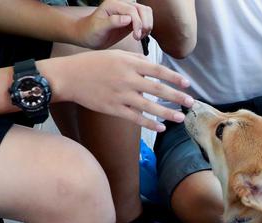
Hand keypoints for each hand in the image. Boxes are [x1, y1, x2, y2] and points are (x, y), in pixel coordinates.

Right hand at [51, 50, 192, 131]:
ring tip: (181, 118)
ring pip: (150, 106)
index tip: (187, 83)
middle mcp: (128, 79)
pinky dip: (150, 123)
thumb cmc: (93, 64)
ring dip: (168, 113)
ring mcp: (121, 95)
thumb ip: (135, 58)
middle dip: (177, 97)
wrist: (70, 77)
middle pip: (158, 89)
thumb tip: (152, 63)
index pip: (158, 70)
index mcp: (130, 63)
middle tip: (191, 103)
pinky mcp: (114, 109)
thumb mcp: (115, 54)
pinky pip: (136, 118)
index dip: (174, 78)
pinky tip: (161, 128)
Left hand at [74, 0, 152, 49]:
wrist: (87, 36)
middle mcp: (121, 6)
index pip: (132, 10)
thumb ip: (113, 22)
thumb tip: (127, 19)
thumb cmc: (90, 31)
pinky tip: (140, 36)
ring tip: (140, 36)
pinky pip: (144, 20)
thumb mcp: (98, 27)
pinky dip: (146, 28)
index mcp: (113, 5)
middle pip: (142, 9)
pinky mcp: (130, 20)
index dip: (137, 23)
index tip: (136, 36)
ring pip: (145, 12)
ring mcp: (127, 13)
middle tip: (139, 36)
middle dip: (144, 23)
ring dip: (147, 25)